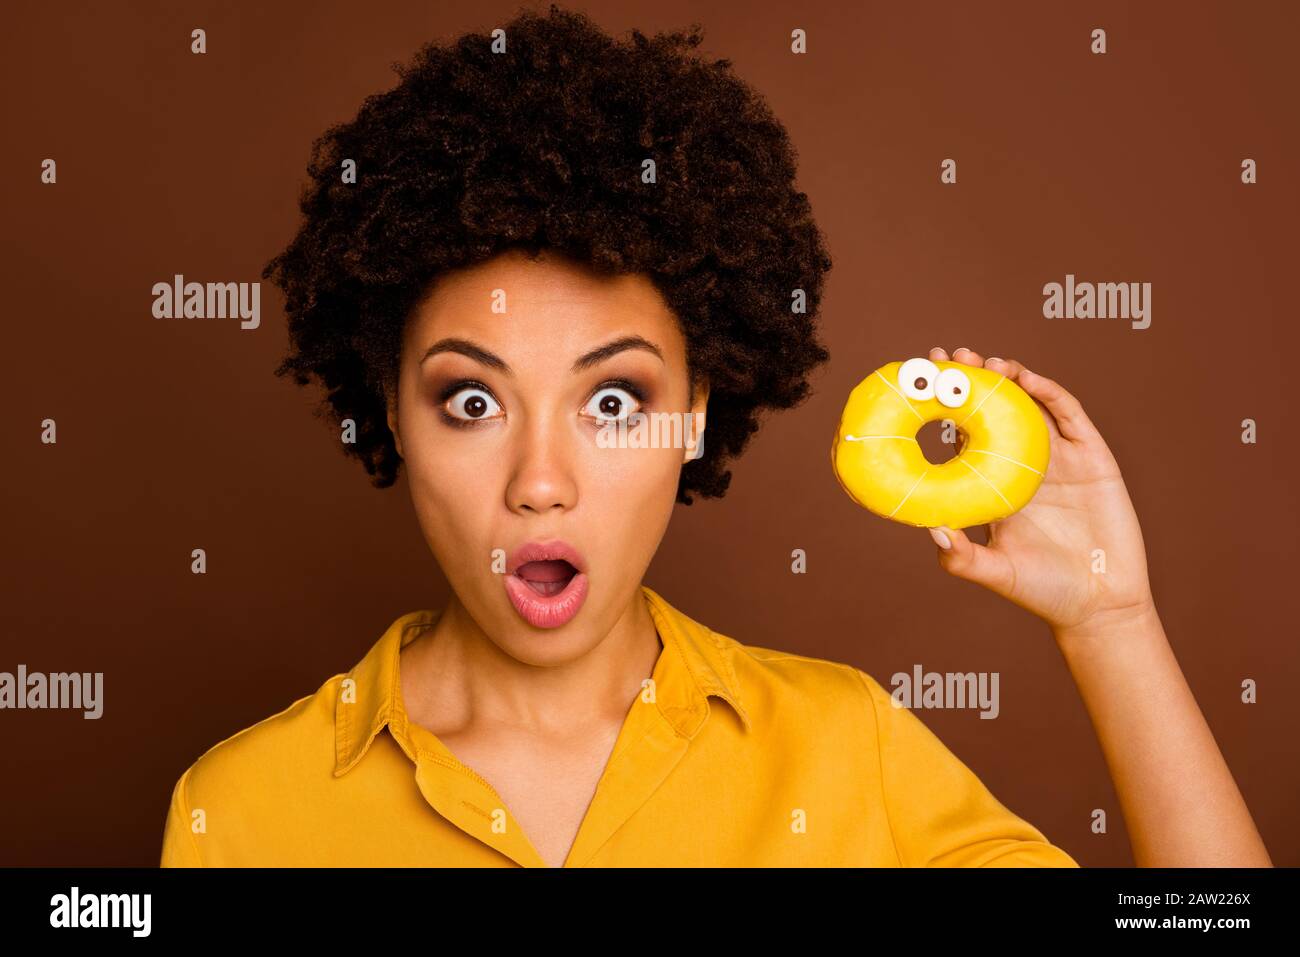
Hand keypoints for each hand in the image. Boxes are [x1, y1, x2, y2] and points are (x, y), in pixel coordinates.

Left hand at [924, 346, 1155, 637]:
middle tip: (949, 357)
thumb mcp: (996, 572)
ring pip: (1032, 405)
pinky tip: (1028, 380)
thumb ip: (961, 557)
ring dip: (1009, 378)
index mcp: (996, 483)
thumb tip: (931, 528)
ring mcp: (1060, 460)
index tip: (922, 380)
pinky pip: (1071, 417)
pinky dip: (1050, 394)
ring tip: (986, 362)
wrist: (1101, 606)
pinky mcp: (1093, 460)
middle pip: (996, 410)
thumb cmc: (1045, 591)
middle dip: (973, 380)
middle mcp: (1024, 465)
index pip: (964, 433)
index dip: (946, 406)